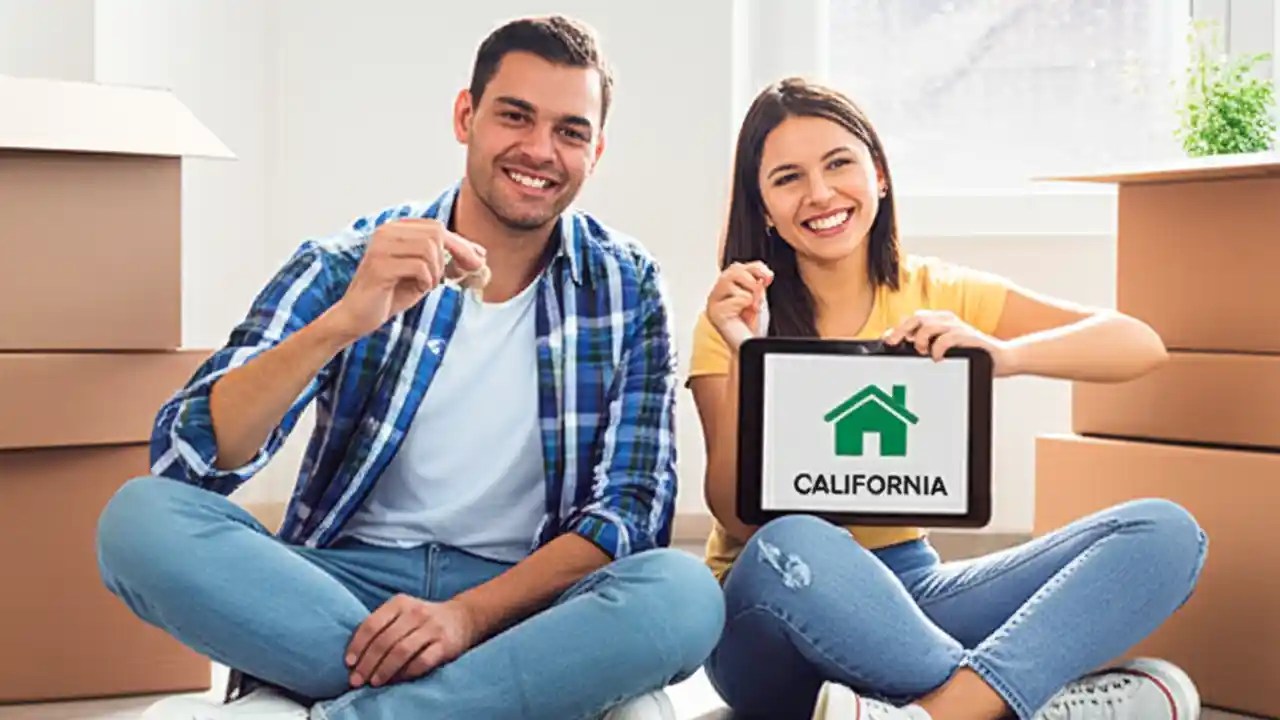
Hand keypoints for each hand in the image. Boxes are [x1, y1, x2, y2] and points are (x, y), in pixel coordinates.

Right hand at [325, 219, 486, 341]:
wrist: (357, 316)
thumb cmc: (390, 293)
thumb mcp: (423, 273)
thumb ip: (445, 260)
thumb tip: (480, 253)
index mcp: (396, 229)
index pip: (437, 227)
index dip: (462, 244)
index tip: (480, 261)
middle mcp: (386, 231)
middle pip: (436, 233)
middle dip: (456, 254)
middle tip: (460, 275)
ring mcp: (381, 246)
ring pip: (429, 248)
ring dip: (436, 271)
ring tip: (427, 285)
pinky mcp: (379, 265)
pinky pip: (419, 266)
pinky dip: (426, 280)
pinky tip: (418, 289)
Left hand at [345, 594, 480, 687]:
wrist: (462, 617)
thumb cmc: (422, 619)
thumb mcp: (401, 612)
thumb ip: (381, 627)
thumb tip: (355, 657)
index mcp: (400, 603)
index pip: (372, 624)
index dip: (358, 645)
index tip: (349, 663)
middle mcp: (416, 612)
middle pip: (385, 640)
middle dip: (367, 663)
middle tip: (357, 680)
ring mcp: (432, 628)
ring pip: (402, 651)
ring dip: (384, 669)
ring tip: (374, 682)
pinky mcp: (446, 644)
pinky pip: (423, 661)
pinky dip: (407, 672)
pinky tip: (398, 680)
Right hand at [707, 261, 773, 350]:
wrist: (748, 346)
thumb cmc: (750, 326)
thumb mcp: (756, 295)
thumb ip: (757, 280)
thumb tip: (764, 275)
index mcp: (723, 287)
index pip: (738, 266)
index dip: (756, 269)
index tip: (768, 278)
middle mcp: (715, 293)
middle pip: (735, 270)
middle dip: (753, 283)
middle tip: (756, 299)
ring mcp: (713, 303)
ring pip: (735, 282)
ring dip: (750, 296)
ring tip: (748, 310)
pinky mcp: (716, 312)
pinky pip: (739, 298)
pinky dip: (746, 306)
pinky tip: (742, 316)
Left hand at [883, 310, 1018, 375]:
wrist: (1002, 358)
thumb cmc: (971, 354)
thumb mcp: (945, 349)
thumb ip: (925, 345)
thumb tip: (901, 344)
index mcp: (940, 321)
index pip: (913, 319)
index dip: (897, 328)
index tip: (887, 340)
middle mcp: (948, 320)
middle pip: (918, 317)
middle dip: (901, 330)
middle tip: (894, 343)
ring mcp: (959, 327)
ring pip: (929, 325)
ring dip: (920, 338)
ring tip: (921, 351)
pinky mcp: (969, 336)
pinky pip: (946, 338)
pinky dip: (937, 348)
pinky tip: (937, 357)